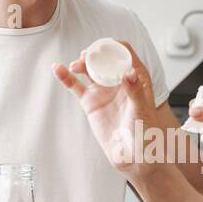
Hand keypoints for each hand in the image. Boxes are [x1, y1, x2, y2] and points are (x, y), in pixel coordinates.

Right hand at [52, 42, 159, 171]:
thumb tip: (129, 73)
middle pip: (103, 58)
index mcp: (136, 77)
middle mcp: (118, 80)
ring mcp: (103, 90)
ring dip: (81, 63)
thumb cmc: (144, 133)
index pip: (124, 53)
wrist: (133, 155)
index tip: (102, 47)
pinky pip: (76, 87)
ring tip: (76, 66)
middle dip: (94, 54)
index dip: (113, 46)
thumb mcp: (142, 110)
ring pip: (89, 70)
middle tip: (87, 57)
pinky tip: (58, 69)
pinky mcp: (91, 102)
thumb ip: (135, 91)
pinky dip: (66, 77)